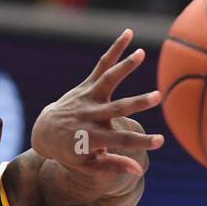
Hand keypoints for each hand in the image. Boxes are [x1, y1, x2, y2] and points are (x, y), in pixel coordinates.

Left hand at [31, 29, 162, 177]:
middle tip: (157, 97)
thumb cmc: (71, 152)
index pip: (121, 141)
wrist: (46, 132)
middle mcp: (90, 115)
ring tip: (141, 54)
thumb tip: (139, 171)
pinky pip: (102, 65)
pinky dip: (114, 49)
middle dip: (137, 104)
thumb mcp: (88, 165)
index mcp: (92, 138)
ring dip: (124, 67)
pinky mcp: (86, 85)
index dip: (141, 142)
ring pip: (108, 81)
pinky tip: (128, 34)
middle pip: (117, 109)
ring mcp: (88, 97)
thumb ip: (113, 165)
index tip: (160, 141)